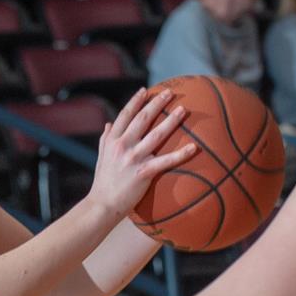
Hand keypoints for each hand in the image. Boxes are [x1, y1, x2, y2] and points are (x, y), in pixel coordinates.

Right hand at [88, 87, 193, 218]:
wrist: (102, 204)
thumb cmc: (103, 182)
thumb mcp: (101, 157)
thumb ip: (105, 139)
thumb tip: (108, 124)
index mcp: (112, 140)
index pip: (125, 115)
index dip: (136, 101)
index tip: (146, 91)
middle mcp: (122, 145)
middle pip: (142, 119)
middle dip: (157, 103)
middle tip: (170, 93)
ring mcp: (133, 158)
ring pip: (156, 135)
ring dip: (171, 121)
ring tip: (183, 109)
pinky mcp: (143, 172)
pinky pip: (166, 160)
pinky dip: (181, 154)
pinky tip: (194, 147)